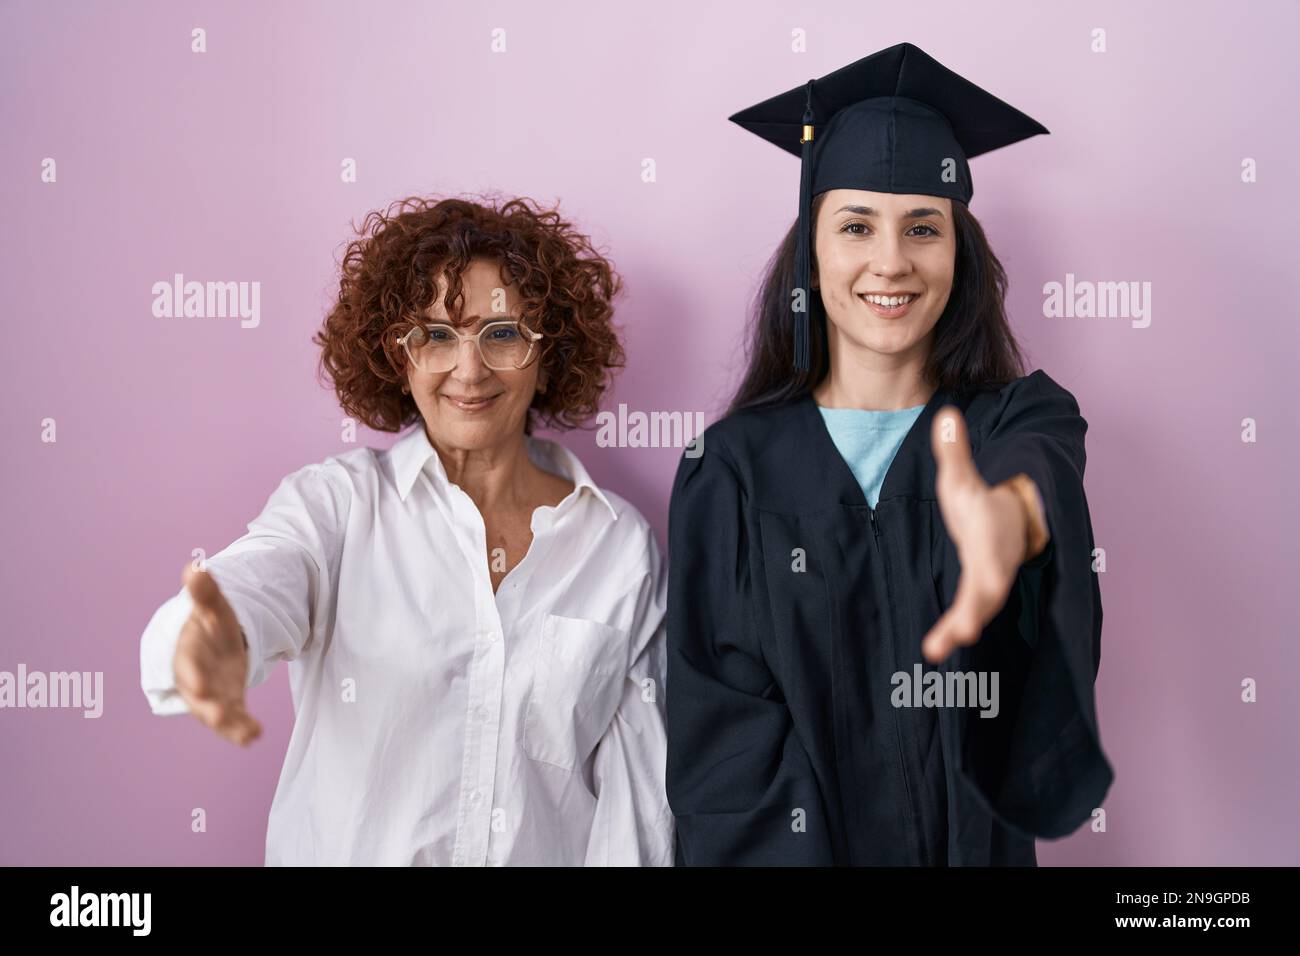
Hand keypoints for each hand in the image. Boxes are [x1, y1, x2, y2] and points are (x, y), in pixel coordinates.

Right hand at [173, 564, 261, 744]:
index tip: (198, 684)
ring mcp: (212, 695)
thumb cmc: (210, 627)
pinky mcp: (228, 705)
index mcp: (189, 653)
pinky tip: (256, 735)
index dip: (193, 673)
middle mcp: (197, 679)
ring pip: (217, 713)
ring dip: (229, 724)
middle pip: (200, 695)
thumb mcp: (214, 608)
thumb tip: (196, 568)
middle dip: (208, 706)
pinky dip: (243, 729)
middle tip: (219, 715)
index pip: (189, 663)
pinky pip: (235, 720)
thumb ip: (206, 593)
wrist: (210, 646)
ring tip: (248, 734)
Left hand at [921, 406, 1037, 663]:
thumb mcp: (963, 477)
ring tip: (935, 649)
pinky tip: (933, 649)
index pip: (990, 563)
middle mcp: (993, 568)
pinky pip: (966, 616)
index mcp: (990, 542)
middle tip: (959, 635)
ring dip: (959, 629)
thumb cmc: (980, 501)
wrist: (1006, 520)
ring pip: (977, 611)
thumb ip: (954, 451)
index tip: (975, 604)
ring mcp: (986, 585)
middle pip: (987, 596)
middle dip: (974, 614)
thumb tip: (946, 415)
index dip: (985, 582)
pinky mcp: (975, 597)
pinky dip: (952, 631)